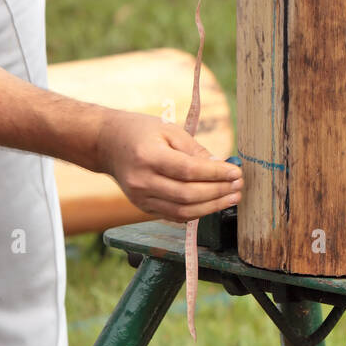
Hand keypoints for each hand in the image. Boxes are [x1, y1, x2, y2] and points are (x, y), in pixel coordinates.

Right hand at [96, 109, 242, 220]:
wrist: (106, 144)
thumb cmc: (140, 131)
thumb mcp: (169, 130)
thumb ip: (195, 150)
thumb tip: (222, 166)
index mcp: (148, 157)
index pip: (188, 170)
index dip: (216, 173)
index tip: (236, 172)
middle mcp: (142, 181)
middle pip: (187, 194)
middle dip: (218, 192)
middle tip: (239, 185)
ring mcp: (140, 198)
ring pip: (182, 211)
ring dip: (212, 206)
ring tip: (232, 197)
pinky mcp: (143, 207)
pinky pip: (175, 215)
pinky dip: (197, 212)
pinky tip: (214, 204)